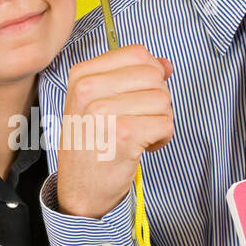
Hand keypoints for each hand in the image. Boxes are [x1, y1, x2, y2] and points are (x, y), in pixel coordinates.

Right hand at [56, 44, 173, 218]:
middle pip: (154, 75)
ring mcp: (104, 111)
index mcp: (81, 76)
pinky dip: (162, 138)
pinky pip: (166, 123)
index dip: (150, 74)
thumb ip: (131, 78)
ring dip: (160, 121)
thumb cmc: (90, 148)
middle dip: (157, 99)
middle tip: (139, 120)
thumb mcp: (98, 104)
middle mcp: (89, 90)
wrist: (79, 192)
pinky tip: (144, 147)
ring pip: (163, 99)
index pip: (137, 53)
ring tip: (139, 136)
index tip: (138, 97)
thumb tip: (165, 64)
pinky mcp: (124, 133)